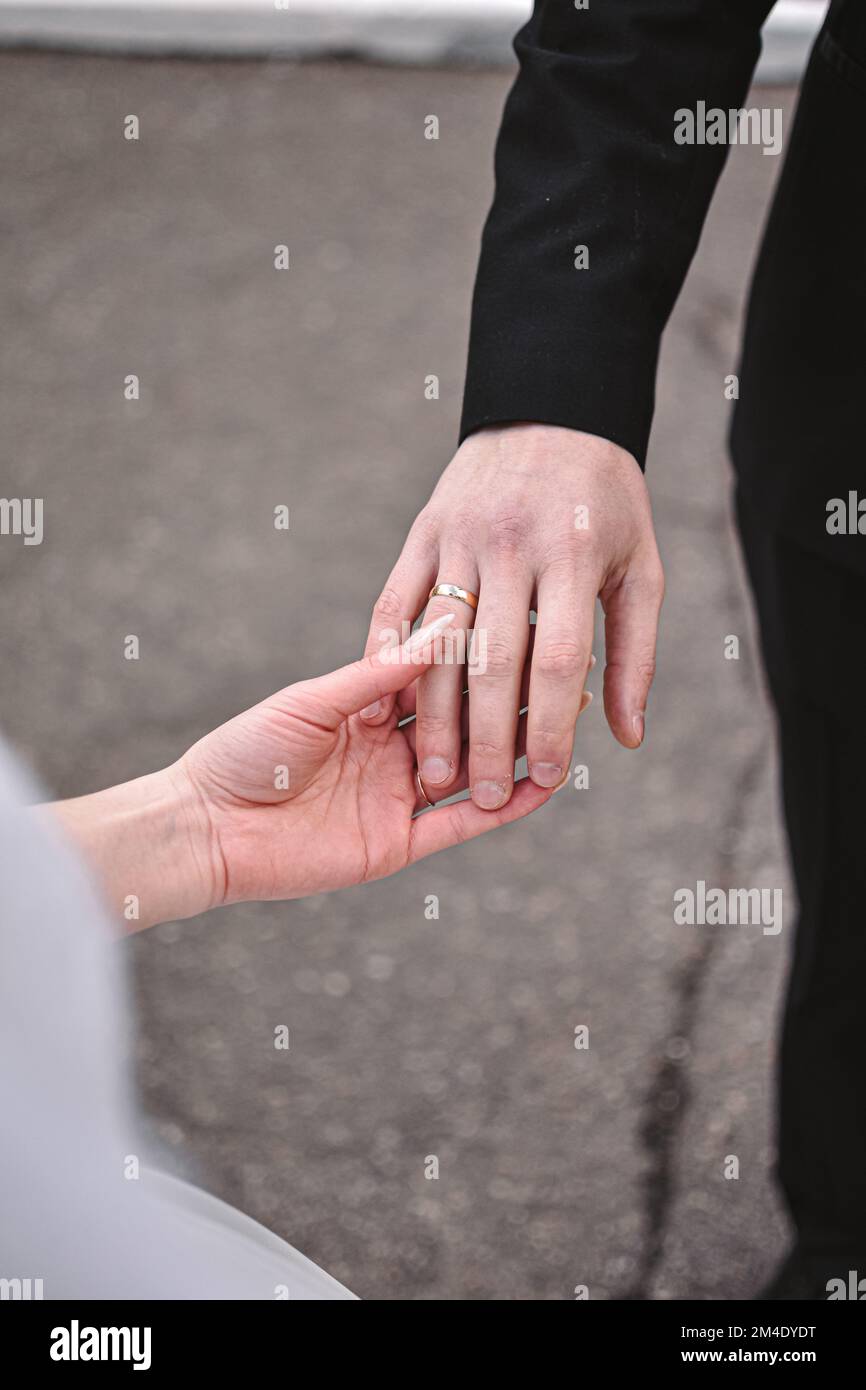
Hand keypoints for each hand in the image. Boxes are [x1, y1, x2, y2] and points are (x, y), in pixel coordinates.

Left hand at [50, 615, 555, 931]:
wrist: (208, 826)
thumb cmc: (246, 750)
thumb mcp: (314, 702)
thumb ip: (380, 674)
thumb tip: (442, 627)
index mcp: (369, 707)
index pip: (440, 677)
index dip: (484, 657)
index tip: (530, 626)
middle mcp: (392, 749)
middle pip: (466, 721)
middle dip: (514, 700)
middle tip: (571, 674)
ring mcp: (398, 796)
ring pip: (473, 770)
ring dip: (519, 750)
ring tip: (571, 724)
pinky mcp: (397, 843)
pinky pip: (461, 823)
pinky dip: (503, 808)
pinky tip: (543, 787)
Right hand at [361, 424, 664, 808]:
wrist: (552, 410)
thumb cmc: (607, 502)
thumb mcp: (640, 570)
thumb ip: (635, 654)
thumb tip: (629, 737)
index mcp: (571, 556)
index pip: (557, 661)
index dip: (553, 728)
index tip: (550, 782)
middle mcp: (510, 546)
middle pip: (492, 662)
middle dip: (488, 739)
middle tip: (481, 798)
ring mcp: (458, 537)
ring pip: (437, 642)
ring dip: (432, 714)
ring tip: (432, 772)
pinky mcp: (422, 531)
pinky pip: (395, 603)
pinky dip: (385, 657)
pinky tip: (385, 708)